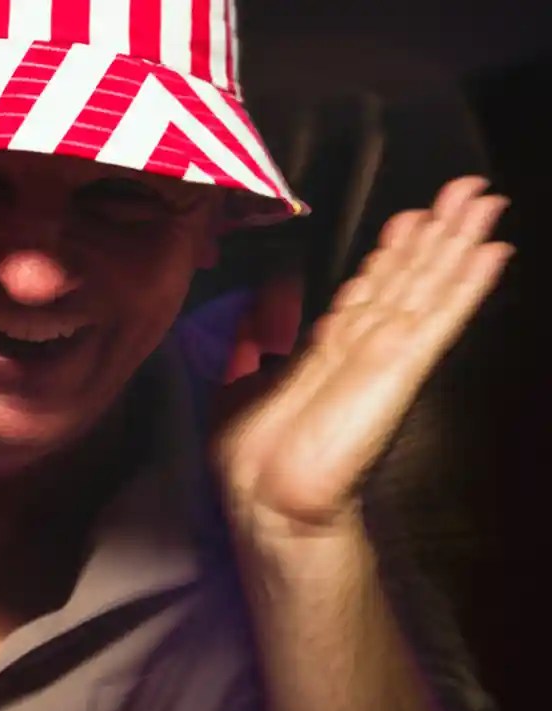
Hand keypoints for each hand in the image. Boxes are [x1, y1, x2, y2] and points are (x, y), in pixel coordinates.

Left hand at [214, 176, 512, 538]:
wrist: (271, 495)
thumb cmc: (256, 452)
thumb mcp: (244, 381)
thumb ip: (260, 343)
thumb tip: (263, 312)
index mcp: (331, 347)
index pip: (370, 288)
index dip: (392, 251)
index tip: (409, 218)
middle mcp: (365, 344)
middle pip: (409, 276)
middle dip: (437, 231)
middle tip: (466, 189)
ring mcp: (388, 353)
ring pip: (430, 285)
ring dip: (458, 241)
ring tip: (483, 202)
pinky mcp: (403, 368)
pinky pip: (441, 316)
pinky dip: (468, 283)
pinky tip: (492, 252)